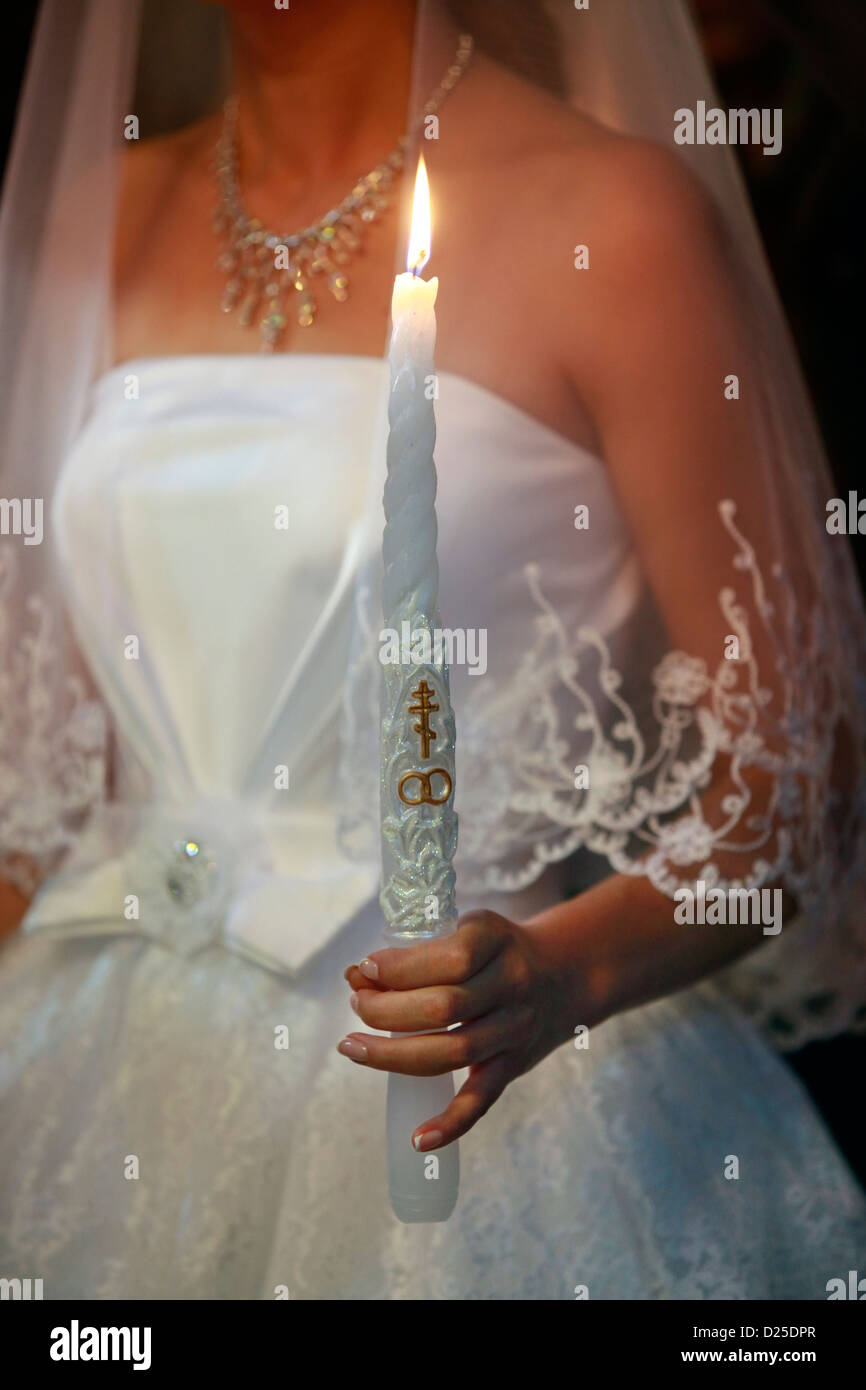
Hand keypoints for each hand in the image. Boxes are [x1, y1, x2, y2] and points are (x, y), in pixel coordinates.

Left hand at [338, 910, 580, 1151]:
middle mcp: (511, 985)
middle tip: (356, 1004)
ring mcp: (514, 1030)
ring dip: (393, 1054)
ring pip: (453, 1053)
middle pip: (443, 1008)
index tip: (365, 969)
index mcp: (496, 941)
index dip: (400, 967)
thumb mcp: (467, 931)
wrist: (563, 974)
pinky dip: (451, 1124)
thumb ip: (415, 952)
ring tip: (353, 1047)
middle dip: (386, 1010)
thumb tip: (355, 975)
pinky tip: (418, 1140)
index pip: (449, 958)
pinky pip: (481, 1100)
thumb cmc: (497, 951)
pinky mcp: (512, 1066)